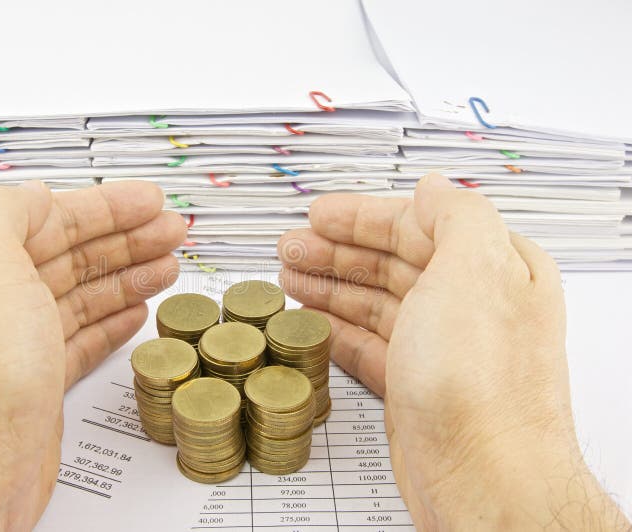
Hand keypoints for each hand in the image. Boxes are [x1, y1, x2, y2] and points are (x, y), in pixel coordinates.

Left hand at [0, 181, 185, 529]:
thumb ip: (8, 212)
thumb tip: (38, 193)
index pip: (50, 220)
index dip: (106, 206)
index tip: (148, 200)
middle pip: (73, 256)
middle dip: (128, 238)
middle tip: (173, 229)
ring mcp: (18, 344)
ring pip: (85, 296)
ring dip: (130, 277)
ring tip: (168, 265)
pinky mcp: (39, 384)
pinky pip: (85, 340)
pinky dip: (115, 322)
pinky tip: (137, 313)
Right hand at [278, 175, 629, 529]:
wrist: (484, 477)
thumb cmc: (481, 379)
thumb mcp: (474, 269)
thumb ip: (455, 215)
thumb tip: (433, 186)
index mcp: (496, 268)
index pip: (420, 226)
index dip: (363, 217)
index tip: (318, 213)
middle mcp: (470, 306)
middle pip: (392, 263)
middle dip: (336, 251)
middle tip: (290, 247)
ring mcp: (440, 349)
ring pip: (375, 304)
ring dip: (329, 287)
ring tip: (287, 277)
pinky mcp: (414, 387)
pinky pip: (367, 346)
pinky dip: (336, 330)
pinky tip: (309, 321)